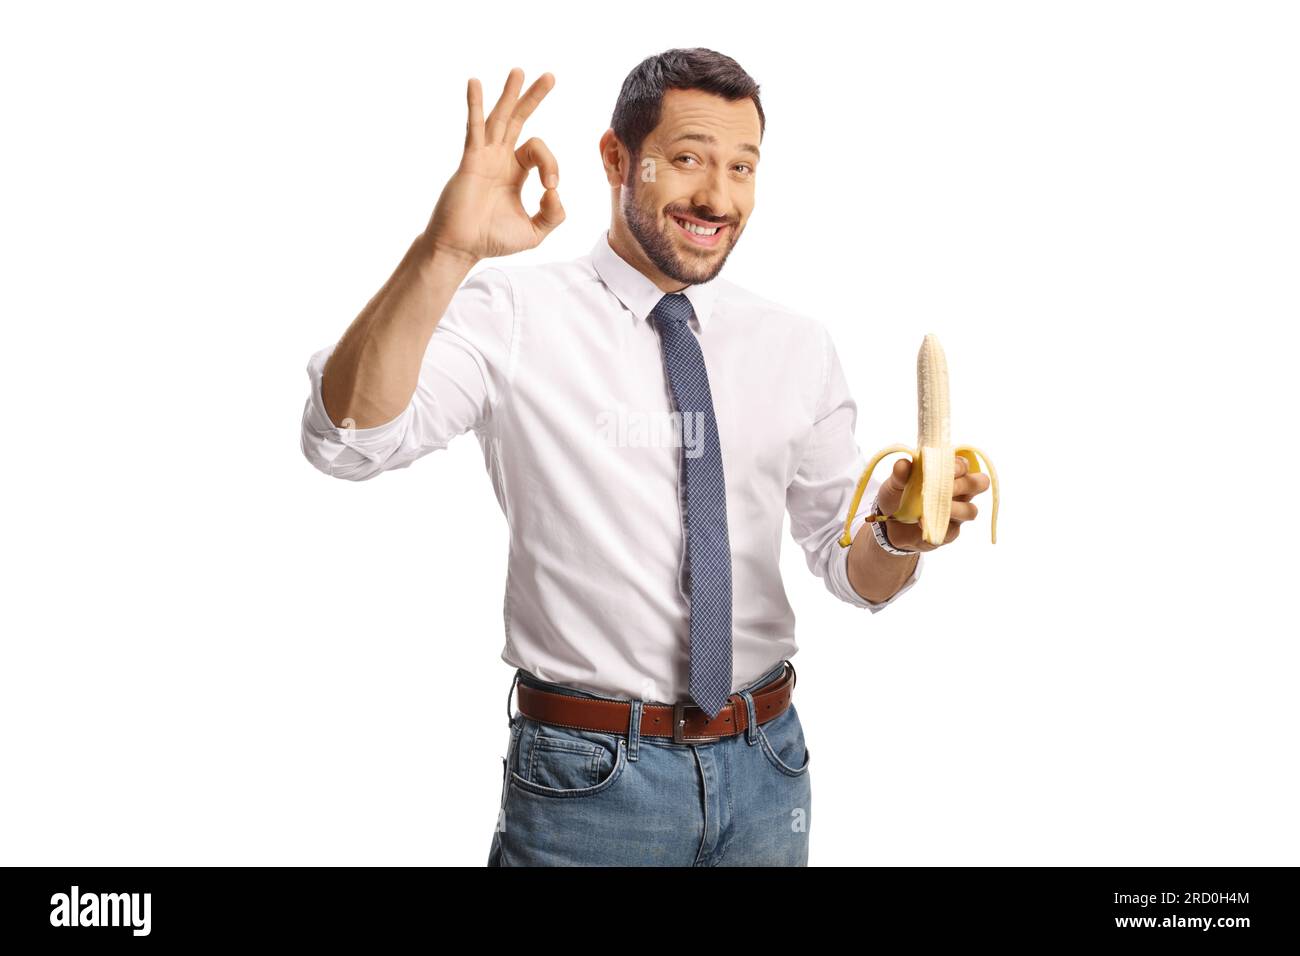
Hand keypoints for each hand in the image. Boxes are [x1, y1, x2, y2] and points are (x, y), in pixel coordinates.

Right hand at [423, 68, 565, 263]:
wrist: (461, 247)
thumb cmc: (491, 240)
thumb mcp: (534, 232)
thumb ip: (553, 214)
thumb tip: (555, 191)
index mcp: (514, 172)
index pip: (539, 152)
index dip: (552, 165)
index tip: (550, 188)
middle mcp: (499, 159)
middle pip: (518, 120)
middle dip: (533, 98)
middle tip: (550, 77)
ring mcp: (484, 157)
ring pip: (499, 118)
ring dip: (510, 94)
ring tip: (519, 71)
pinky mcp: (471, 160)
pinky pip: (474, 128)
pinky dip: (475, 105)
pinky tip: (474, 83)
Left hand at [875, 455, 991, 551]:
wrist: (888, 525)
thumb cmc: (897, 497)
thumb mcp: (894, 484)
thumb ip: (900, 473)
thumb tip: (904, 464)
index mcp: (949, 473)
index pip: (964, 465)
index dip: (958, 466)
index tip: (944, 468)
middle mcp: (959, 492)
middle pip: (980, 483)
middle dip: (967, 484)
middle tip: (948, 487)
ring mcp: (956, 513)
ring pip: (971, 510)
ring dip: (956, 508)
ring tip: (936, 508)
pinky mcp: (949, 532)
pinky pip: (953, 530)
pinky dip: (940, 526)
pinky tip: (923, 522)